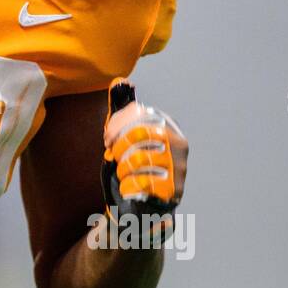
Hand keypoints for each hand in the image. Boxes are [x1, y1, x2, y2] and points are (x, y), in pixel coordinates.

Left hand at [100, 79, 187, 241]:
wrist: (139, 207)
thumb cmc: (131, 167)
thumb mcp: (123, 137)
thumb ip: (121, 110)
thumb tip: (120, 80)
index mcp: (170, 131)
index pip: (143, 120)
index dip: (120, 130)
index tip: (108, 139)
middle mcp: (180, 149)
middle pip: (141, 137)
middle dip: (121, 148)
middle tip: (113, 156)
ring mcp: (179, 172)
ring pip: (140, 161)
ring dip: (123, 169)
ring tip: (123, 173)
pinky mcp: (173, 194)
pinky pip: (144, 184)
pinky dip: (128, 187)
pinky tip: (128, 189)